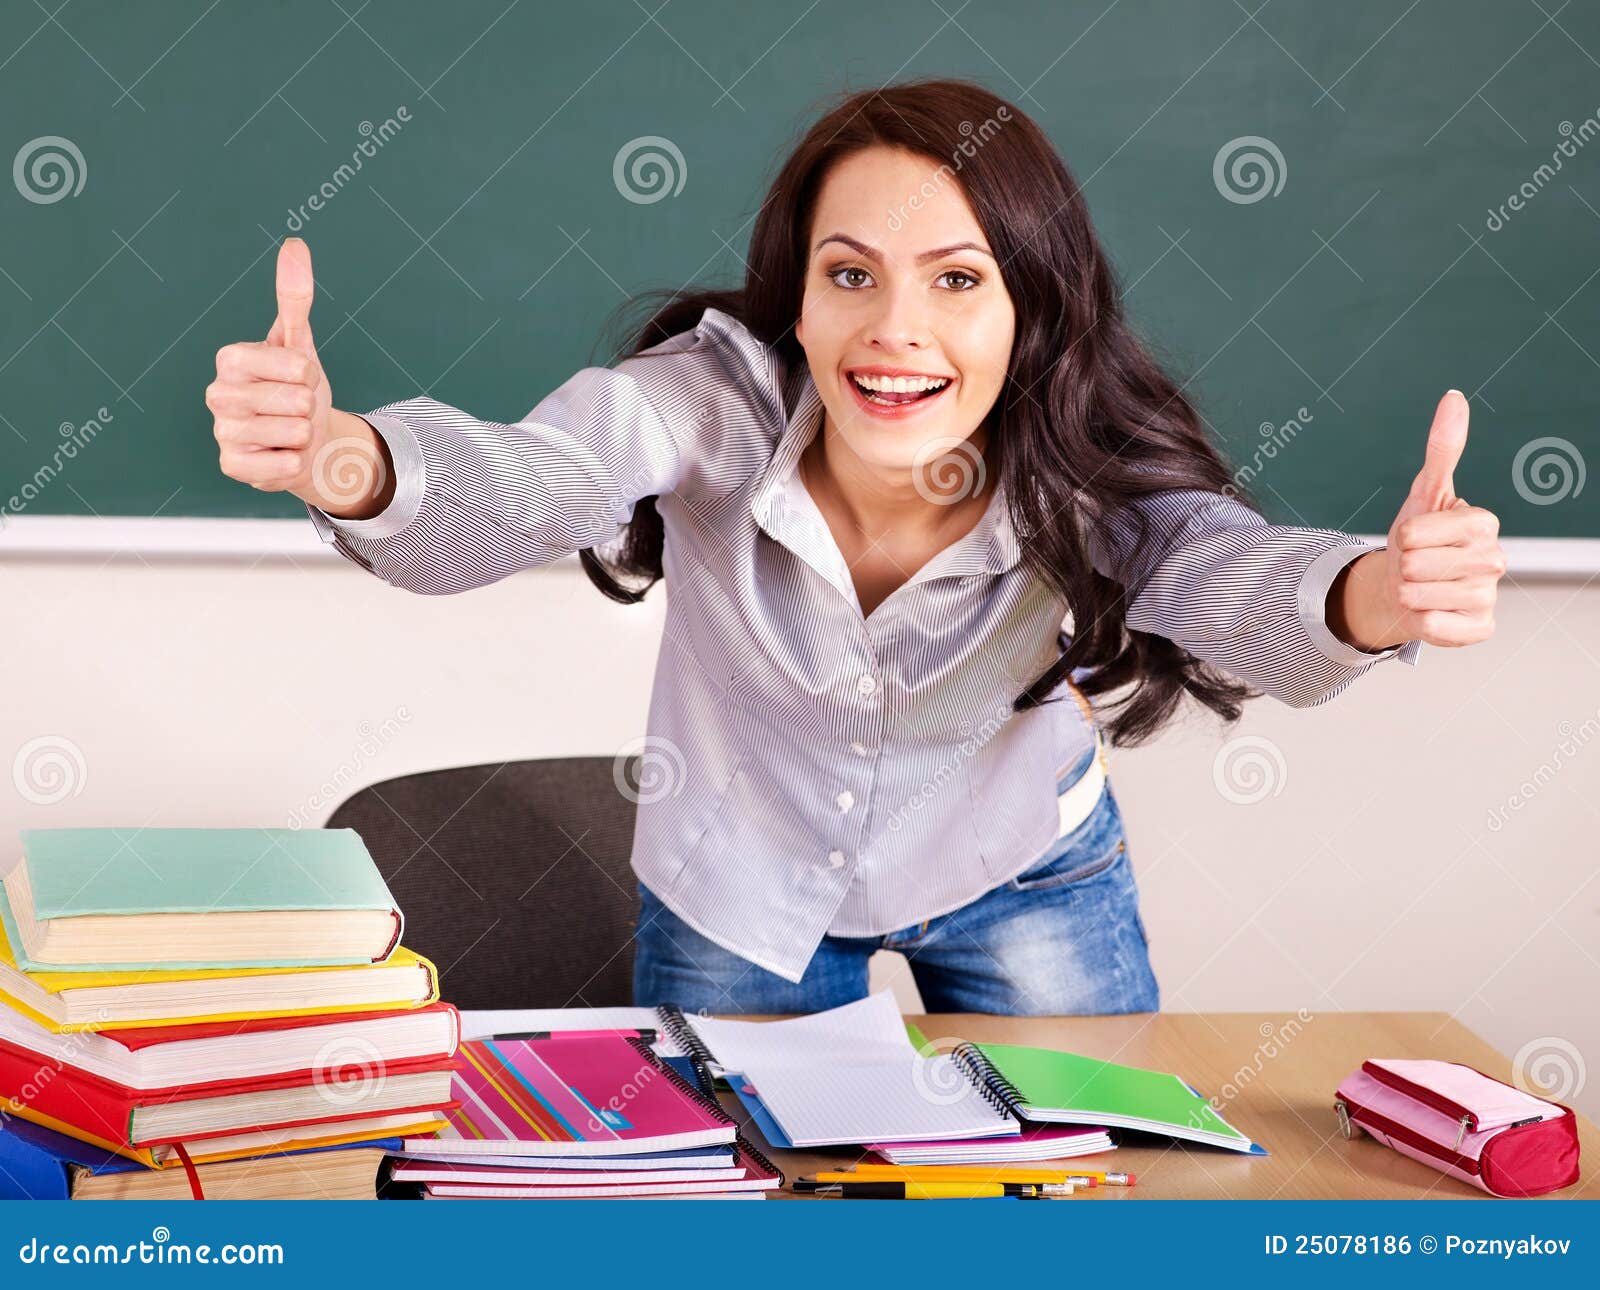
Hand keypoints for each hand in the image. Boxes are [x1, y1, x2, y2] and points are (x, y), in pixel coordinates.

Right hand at [206, 238, 390, 516]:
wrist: (304, 442)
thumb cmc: (297, 388)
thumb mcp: (300, 343)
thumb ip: (295, 297)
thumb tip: (295, 244)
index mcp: (231, 359)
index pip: (297, 366)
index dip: (310, 375)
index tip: (298, 378)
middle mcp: (218, 394)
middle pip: (297, 401)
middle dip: (308, 407)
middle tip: (294, 408)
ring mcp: (222, 432)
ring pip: (294, 433)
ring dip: (304, 435)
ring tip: (289, 431)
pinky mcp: (232, 467)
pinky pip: (285, 466)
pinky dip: (295, 462)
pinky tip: (282, 455)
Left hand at [1334, 390, 1505, 650]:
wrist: (1404, 589)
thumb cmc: (1416, 540)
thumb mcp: (1423, 493)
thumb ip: (1442, 448)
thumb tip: (1454, 397)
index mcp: (1483, 523)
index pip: (1416, 531)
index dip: (1403, 536)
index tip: (1414, 537)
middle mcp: (1494, 559)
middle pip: (1416, 565)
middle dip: (1402, 566)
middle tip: (1414, 565)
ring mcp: (1488, 596)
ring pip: (1421, 596)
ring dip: (1407, 593)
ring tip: (1419, 587)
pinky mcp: (1480, 628)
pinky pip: (1436, 627)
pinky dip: (1422, 622)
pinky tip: (1430, 611)